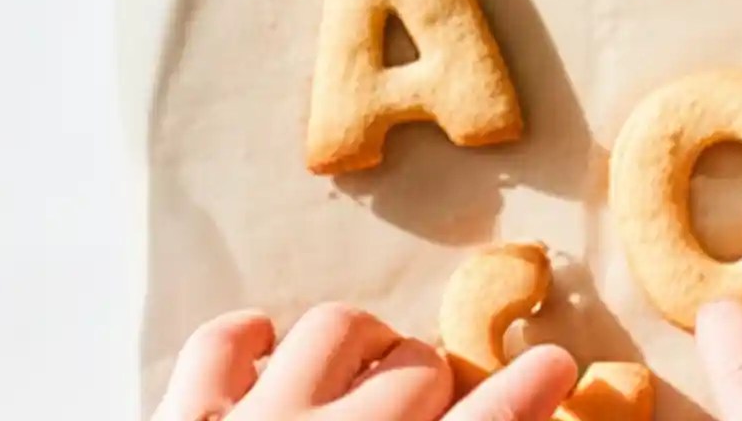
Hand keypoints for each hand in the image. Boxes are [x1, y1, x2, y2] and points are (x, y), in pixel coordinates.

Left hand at [152, 302, 576, 420]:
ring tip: (364, 367)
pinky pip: (222, 343)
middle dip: (435, 380)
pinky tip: (268, 356)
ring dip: (362, 343)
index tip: (556, 364)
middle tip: (428, 402)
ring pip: (335, 330)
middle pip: (417, 371)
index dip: (524, 394)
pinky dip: (250, 338)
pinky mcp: (184, 420)